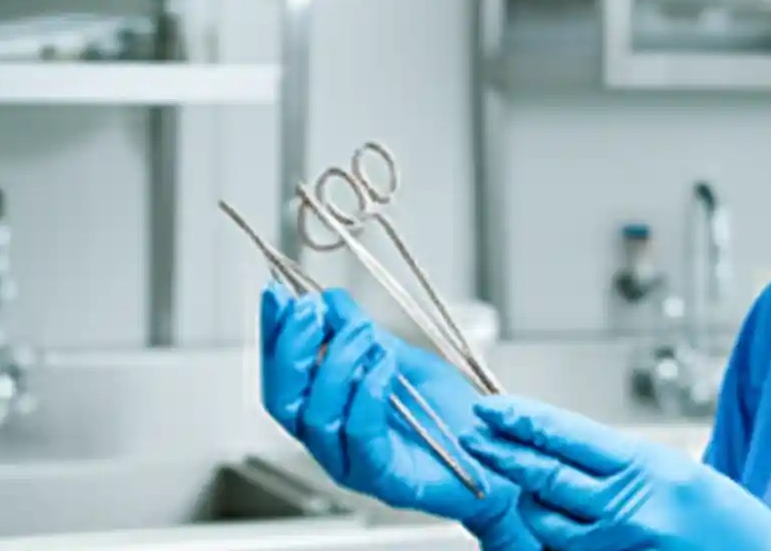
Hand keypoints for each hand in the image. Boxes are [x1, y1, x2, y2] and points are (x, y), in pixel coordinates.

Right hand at [259, 282, 538, 550]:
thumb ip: (363, 334)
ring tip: (363, 332)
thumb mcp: (403, 358)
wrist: (495, 454)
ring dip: (337, 364)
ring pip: (318, 418)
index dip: (274, 334)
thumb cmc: (449, 415)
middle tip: (313, 310)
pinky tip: (385, 364)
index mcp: (329, 410)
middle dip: (292, 349)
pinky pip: (361, 436)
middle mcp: (332, 440)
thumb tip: (330, 301)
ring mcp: (355, 463)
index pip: (283, 375)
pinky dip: (368, 393)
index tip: (277, 292)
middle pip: (284, 401)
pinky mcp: (386, 478)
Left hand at [460, 395, 770, 550]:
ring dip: (528, 501)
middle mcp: (631, 507)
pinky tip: (549, 523)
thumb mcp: (681, 474)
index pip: (568, 436)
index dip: (523, 421)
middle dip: (504, 454)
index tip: (492, 409)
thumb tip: (571, 452)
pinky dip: (555, 535)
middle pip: (546, 477)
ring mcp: (621, 545)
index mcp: (649, 467)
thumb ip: (625, 465)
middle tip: (475, 437)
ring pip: (546, 521)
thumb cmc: (733, 524)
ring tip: (518, 482)